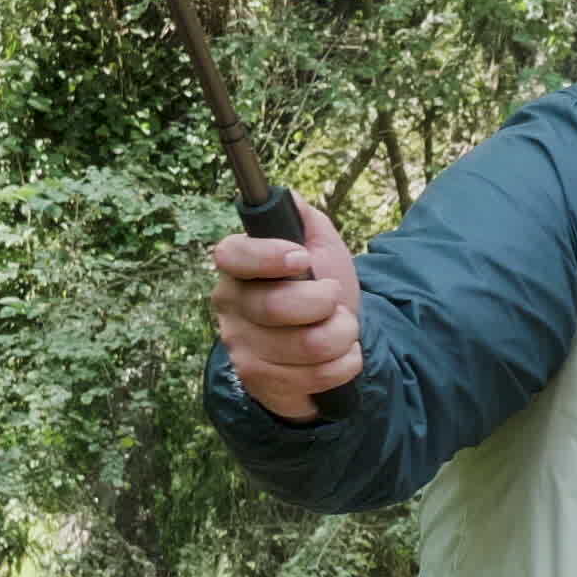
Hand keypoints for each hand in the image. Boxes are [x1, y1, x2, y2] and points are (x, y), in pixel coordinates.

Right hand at [211, 200, 360, 420]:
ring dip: (343, 334)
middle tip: (335, 300)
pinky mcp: (260, 381)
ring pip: (307, 344)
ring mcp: (242, 346)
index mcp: (237, 265)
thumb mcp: (318, 244)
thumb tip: (287, 195)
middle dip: (326, 302)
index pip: (234, 255)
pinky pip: (318, 375)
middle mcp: (230, 305)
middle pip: (278, 306)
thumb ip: (303, 217)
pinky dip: (345, 363)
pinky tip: (339, 355)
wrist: (333, 341)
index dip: (269, 257)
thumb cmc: (320, 287)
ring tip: (341, 329)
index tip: (302, 258)